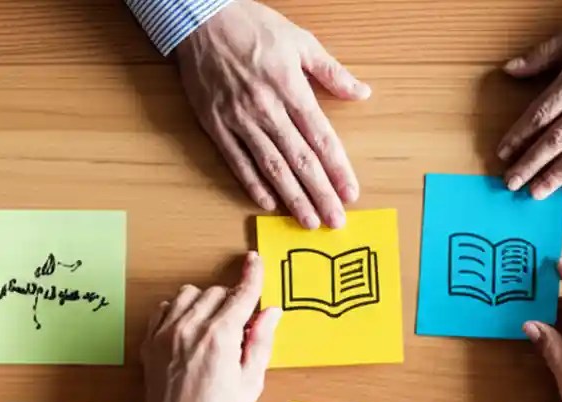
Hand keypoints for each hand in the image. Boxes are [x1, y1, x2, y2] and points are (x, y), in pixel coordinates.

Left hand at [111, 252, 281, 401]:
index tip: (255, 260)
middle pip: (216, 293)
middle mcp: (190, 328)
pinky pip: (166, 309)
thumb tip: (270, 312)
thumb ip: (260, 342)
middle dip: (232, 302)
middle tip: (241, 328)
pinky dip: (180, 312)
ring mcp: (165, 334)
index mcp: (220, 337)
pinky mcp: (149, 343)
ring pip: (190, 295)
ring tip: (215, 329)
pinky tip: (191, 331)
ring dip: (206, 304)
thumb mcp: (250, 382)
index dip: (252, 275)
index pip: (241, 294)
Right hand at [175, 0, 369, 228]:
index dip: (338, 168)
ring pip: (271, 166)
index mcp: (291, 88)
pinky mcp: (215, 124)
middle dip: (320, 194)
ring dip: (292, 197)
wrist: (199, 18)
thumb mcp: (300, 40)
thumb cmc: (251, 26)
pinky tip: (268, 203)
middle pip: (300, 160)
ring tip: (308, 221)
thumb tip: (362, 92)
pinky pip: (236, 161)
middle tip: (335, 221)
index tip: (351, 193)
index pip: (321, 137)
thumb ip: (332, 72)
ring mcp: (239, 119)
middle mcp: (266, 108)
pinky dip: (252, 184)